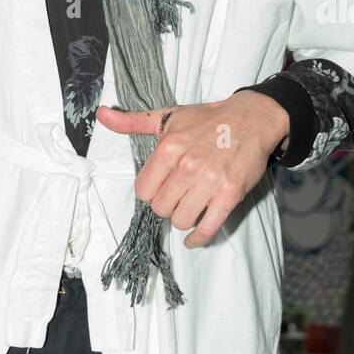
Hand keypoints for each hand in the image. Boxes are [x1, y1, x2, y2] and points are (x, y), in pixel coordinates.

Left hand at [95, 91, 288, 248]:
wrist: (251, 120)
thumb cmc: (207, 120)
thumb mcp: (167, 117)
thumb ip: (132, 122)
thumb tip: (102, 114)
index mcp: (169, 147)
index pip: (143, 191)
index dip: (150, 191)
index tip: (160, 186)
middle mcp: (187, 165)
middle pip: (161, 208)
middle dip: (167, 204)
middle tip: (178, 193)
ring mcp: (210, 182)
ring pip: (181, 221)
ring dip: (183, 218)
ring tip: (189, 204)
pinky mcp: (230, 195)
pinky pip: (207, 229)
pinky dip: (198, 239)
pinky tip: (195, 237)